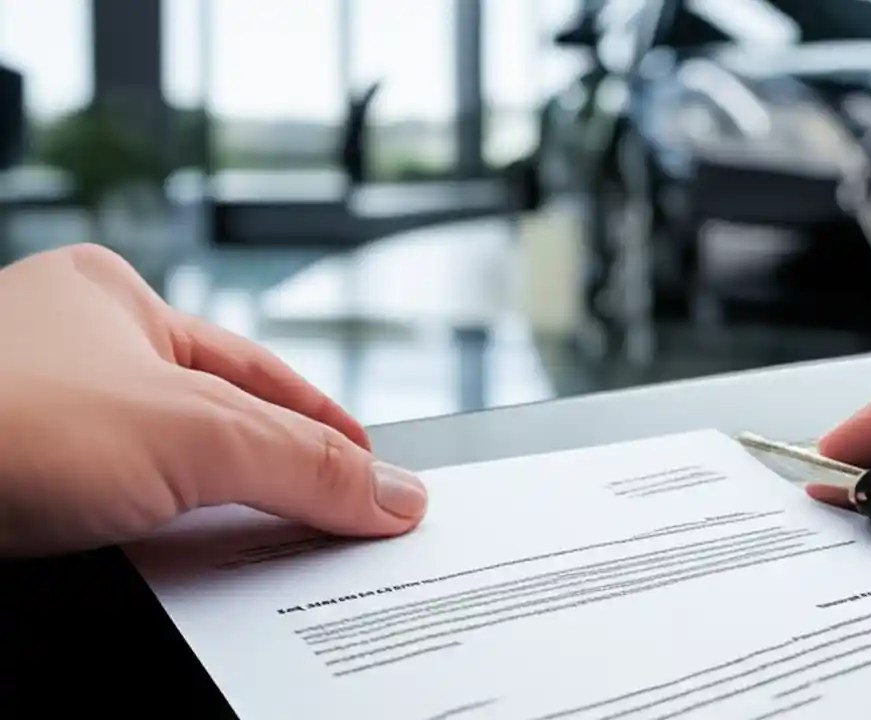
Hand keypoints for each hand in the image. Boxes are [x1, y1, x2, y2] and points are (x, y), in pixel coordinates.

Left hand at [0, 245, 426, 556]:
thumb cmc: (2, 423)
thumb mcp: (188, 436)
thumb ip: (303, 464)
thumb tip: (397, 496)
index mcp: (112, 298)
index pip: (255, 369)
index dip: (326, 424)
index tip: (379, 477)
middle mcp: (74, 353)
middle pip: (217, 424)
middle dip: (285, 476)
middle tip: (351, 523)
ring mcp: (39, 421)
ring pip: (170, 478)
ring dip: (230, 520)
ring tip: (295, 555)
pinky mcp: (17, 488)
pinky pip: (124, 519)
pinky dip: (173, 550)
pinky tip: (206, 574)